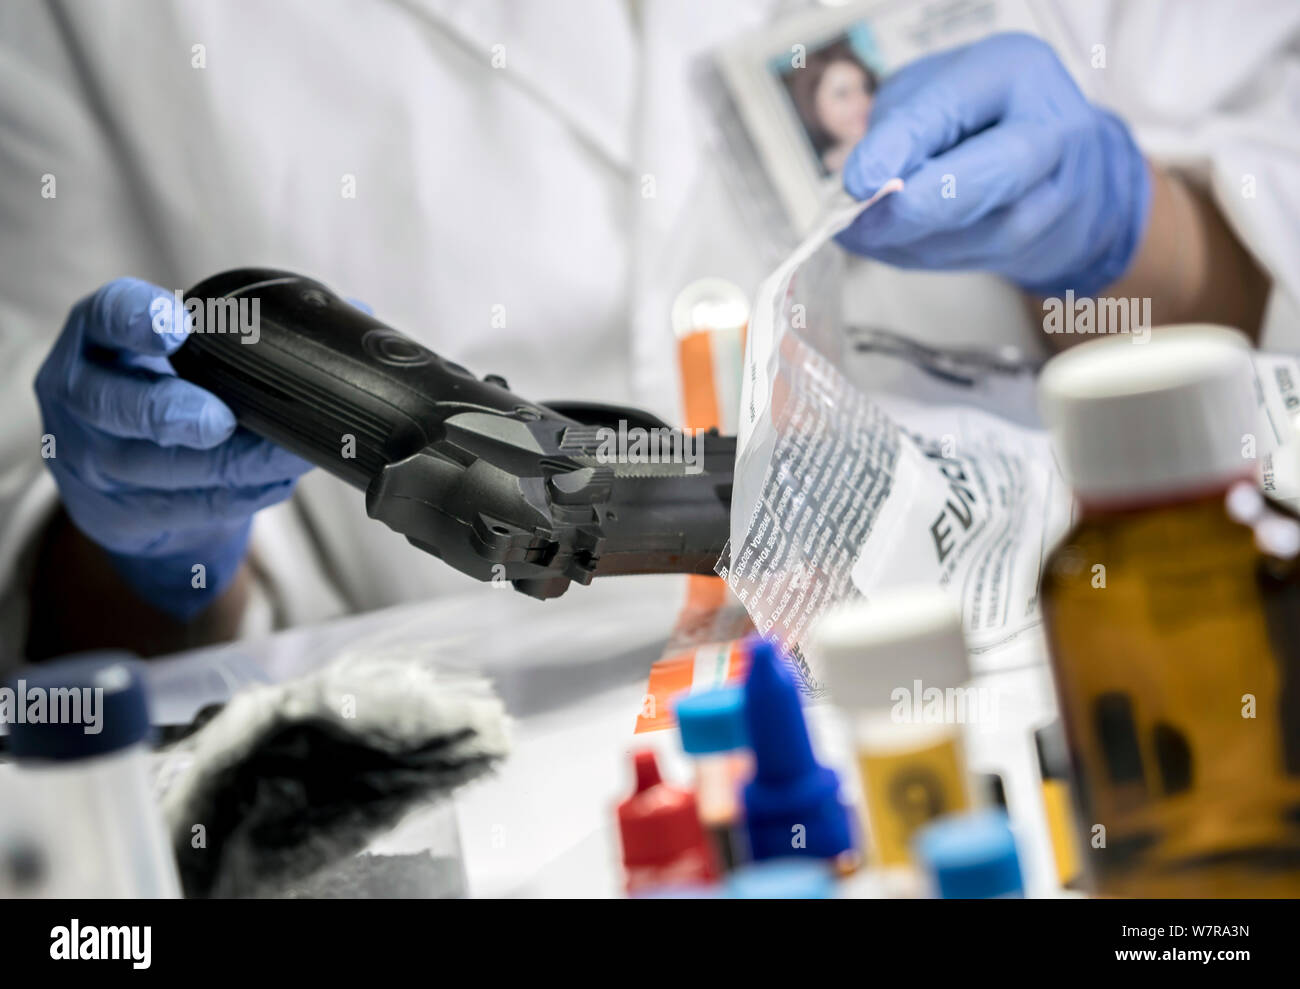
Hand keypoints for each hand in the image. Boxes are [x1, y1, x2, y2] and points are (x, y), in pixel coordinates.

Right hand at [34, 278, 311, 619]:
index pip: (107, 316)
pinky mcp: (119, 516)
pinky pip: (187, 508)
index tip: (175, 325)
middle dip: (172, 413)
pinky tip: (275, 482)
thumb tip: (355, 313)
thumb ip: (248, 332)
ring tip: (287, 455)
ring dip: (234, 464)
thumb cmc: (162, 389)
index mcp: (98, 338)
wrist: (116, 475)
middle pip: (118, 406)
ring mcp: (92, 463)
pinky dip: (240, 496)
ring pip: (160, 469)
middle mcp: (81, 398)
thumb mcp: (180, 351)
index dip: (138, 320)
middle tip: (219, 419)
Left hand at [836, 32, 1150, 296]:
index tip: (857, 180)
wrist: (1057, 159)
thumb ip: (902, 123)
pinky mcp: (1039, 244)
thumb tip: (863, 183)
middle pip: (999, 173)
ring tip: (857, 232)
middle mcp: (1054, 131)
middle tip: (860, 222)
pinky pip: (970, 259)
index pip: (960, 106)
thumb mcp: (934, 89)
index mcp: (1019, 72)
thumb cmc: (981, 112)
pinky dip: (916, 254)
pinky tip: (882, 243)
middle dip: (921, 205)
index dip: (904, 144)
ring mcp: (1058, 195)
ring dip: (910, 241)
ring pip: (985, 233)